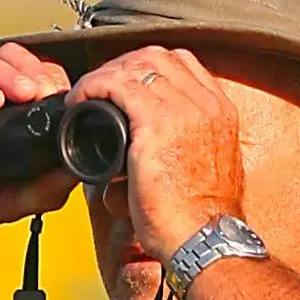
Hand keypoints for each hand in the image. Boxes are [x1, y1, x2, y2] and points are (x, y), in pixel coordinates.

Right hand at [0, 44, 81, 239]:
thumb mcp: (3, 203)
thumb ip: (40, 193)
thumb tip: (77, 174)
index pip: (31, 77)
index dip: (51, 82)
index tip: (65, 102)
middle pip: (11, 59)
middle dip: (35, 72)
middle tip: (49, 95)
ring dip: (9, 73)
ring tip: (26, 95)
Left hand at [70, 46, 246, 259]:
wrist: (206, 242)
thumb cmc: (198, 222)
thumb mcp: (200, 173)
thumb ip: (180, 153)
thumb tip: (137, 160)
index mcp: (220, 113)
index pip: (182, 64)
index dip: (147, 68)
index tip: (124, 84)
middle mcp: (206, 104)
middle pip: (158, 57)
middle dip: (123, 65)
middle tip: (99, 87)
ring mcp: (184, 111)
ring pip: (137, 65)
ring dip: (105, 74)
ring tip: (85, 94)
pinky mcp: (156, 125)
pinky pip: (118, 85)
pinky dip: (93, 86)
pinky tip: (79, 99)